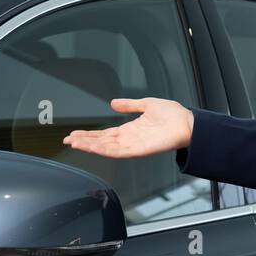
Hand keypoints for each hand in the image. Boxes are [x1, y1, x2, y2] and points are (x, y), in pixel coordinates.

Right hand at [62, 97, 193, 159]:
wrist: (188, 123)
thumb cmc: (173, 115)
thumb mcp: (146, 104)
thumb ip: (129, 105)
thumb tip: (113, 103)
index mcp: (130, 130)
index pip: (104, 134)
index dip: (89, 134)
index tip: (74, 133)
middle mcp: (129, 139)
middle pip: (101, 142)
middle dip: (84, 141)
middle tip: (67, 140)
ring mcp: (133, 146)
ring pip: (106, 148)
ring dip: (89, 146)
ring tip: (74, 143)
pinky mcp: (139, 150)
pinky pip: (118, 152)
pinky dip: (104, 150)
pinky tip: (92, 147)